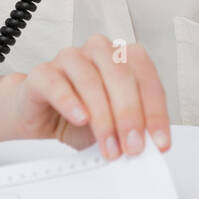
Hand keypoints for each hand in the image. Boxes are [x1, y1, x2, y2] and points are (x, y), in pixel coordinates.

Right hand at [0, 35, 171, 160]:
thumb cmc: (78, 116)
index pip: (147, 79)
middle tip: (133, 145)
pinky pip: (56, 82)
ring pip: (91, 79)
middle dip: (131, 115)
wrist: (38, 115)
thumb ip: (133, 130)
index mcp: (123, 59)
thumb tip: (151, 146)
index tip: (160, 142)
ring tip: (109, 145)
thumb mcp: (114, 126)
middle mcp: (99, 52)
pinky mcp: (42, 73)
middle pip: (121, 76)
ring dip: (104, 117)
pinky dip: (70, 101)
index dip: (156, 112)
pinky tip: (80, 119)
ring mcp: (70, 59)